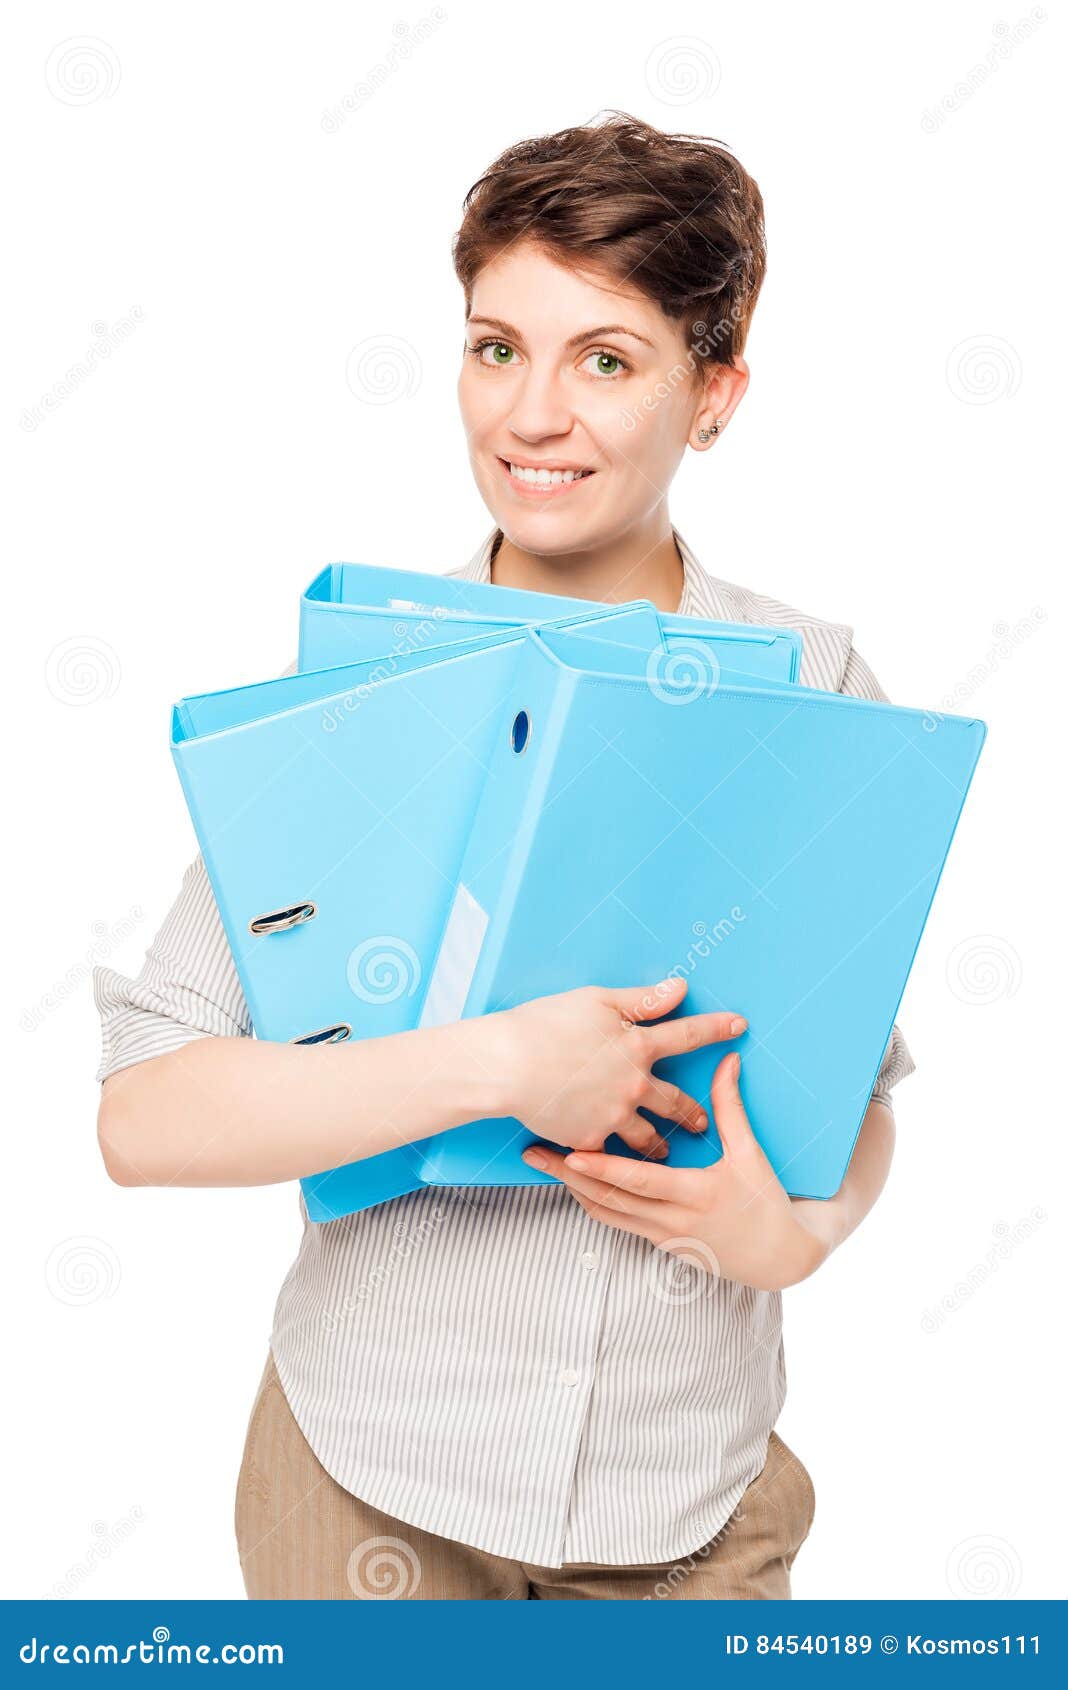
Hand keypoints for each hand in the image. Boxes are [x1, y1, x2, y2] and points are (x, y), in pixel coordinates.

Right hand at [494, 975, 745, 1160]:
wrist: (507, 1065)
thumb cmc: (545, 1024)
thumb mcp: (596, 1000)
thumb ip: (642, 999)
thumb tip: (679, 988)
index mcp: (638, 1046)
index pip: (688, 1035)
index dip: (716, 1028)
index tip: (740, 1026)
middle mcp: (633, 1084)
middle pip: (675, 1102)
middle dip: (693, 1112)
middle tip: (703, 1122)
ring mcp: (613, 1115)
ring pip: (648, 1138)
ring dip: (659, 1145)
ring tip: (664, 1152)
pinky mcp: (589, 1139)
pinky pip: (610, 1154)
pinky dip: (614, 1160)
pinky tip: (618, 1168)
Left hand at [521, 1051, 831, 1290]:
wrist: (779, 1256)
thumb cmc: (767, 1203)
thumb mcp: (750, 1154)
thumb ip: (731, 1106)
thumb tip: (727, 1059)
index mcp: (695, 1195)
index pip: (639, 1182)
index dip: (603, 1168)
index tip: (572, 1151)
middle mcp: (673, 1220)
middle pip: (609, 1199)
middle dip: (569, 1177)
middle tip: (536, 1153)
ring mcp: (664, 1235)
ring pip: (607, 1213)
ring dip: (574, 1189)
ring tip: (546, 1163)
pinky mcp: (660, 1243)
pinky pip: (618, 1222)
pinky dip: (594, 1201)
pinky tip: (576, 1183)